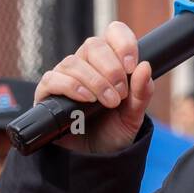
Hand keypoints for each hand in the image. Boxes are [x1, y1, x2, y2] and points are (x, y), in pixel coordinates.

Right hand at [35, 20, 154, 154]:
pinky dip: (71, 86)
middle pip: (93, 45)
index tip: (131, 65)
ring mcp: (65, 77)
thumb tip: (145, 67)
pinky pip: (53, 79)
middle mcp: (86, 64)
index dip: (123, 42)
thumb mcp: (133, 116)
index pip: (113, 33)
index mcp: (109, 62)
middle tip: (120, 94)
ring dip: (95, 81)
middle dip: (111, 68)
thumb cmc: (112, 133)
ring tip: (108, 102)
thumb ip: (141, 93)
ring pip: (74, 62)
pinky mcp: (47, 93)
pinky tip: (86, 99)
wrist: (93, 160)